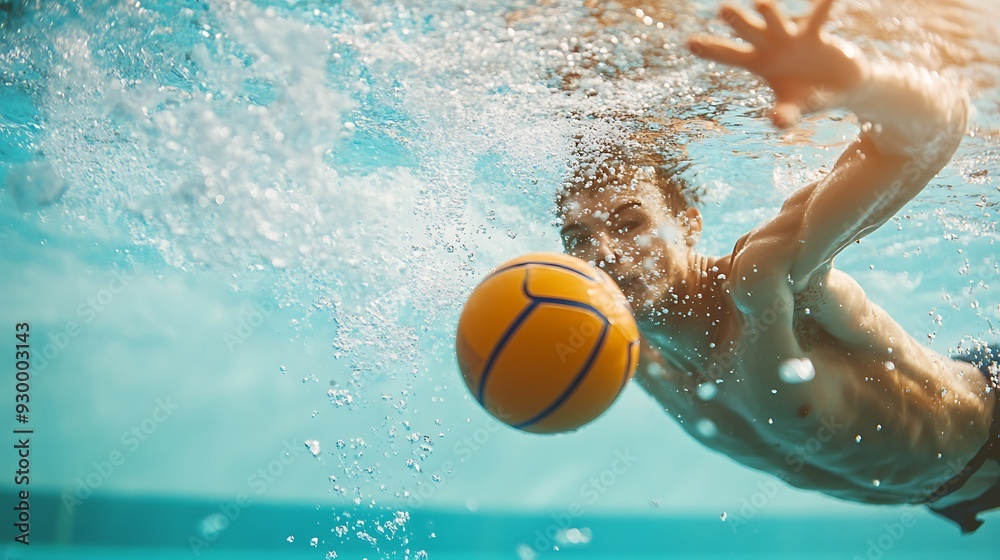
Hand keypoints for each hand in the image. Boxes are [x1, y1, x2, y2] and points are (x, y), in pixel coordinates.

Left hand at [688, 0, 866, 127]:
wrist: (843, 87)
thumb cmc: (810, 97)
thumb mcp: (797, 108)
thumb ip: (786, 115)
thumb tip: (777, 122)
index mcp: (760, 64)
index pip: (730, 56)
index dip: (711, 50)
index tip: (690, 43)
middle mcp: (772, 47)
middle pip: (749, 31)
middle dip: (737, 21)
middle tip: (722, 10)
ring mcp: (793, 38)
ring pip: (777, 20)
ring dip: (769, 13)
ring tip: (759, 4)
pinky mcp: (817, 36)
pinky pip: (818, 18)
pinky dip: (823, 6)